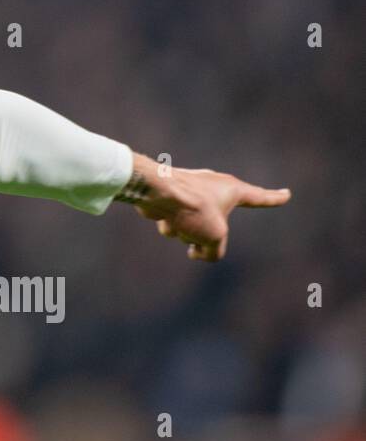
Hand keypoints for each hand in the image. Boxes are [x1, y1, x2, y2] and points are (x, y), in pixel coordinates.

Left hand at [121, 152, 290, 260]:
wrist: (154, 191)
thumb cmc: (191, 208)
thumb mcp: (215, 236)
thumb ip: (215, 250)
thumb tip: (199, 252)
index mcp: (232, 190)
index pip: (260, 198)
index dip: (274, 199)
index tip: (286, 194)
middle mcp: (214, 188)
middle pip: (218, 226)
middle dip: (205, 235)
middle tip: (196, 230)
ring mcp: (192, 193)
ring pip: (195, 229)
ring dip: (186, 232)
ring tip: (180, 220)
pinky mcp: (172, 200)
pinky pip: (177, 225)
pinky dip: (171, 227)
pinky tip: (164, 218)